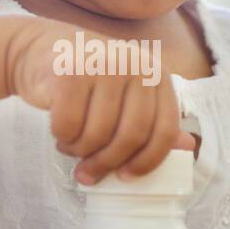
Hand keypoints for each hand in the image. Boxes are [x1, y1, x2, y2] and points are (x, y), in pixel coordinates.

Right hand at [6, 17, 190, 182]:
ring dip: (80, 151)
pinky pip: (69, 126)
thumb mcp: (126, 97)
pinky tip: (60, 132)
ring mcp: (103, 65)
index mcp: (156, 74)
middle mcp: (135, 65)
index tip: (126, 177)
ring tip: (71, 146)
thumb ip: (154, 121)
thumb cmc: (89, 82)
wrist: (40, 50)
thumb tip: (189, 147)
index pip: (164, 130)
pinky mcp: (70, 71)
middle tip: (88, 174)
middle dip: (107, 163)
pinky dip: (62, 137)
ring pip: (97, 135)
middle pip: (130, 136)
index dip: (147, 161)